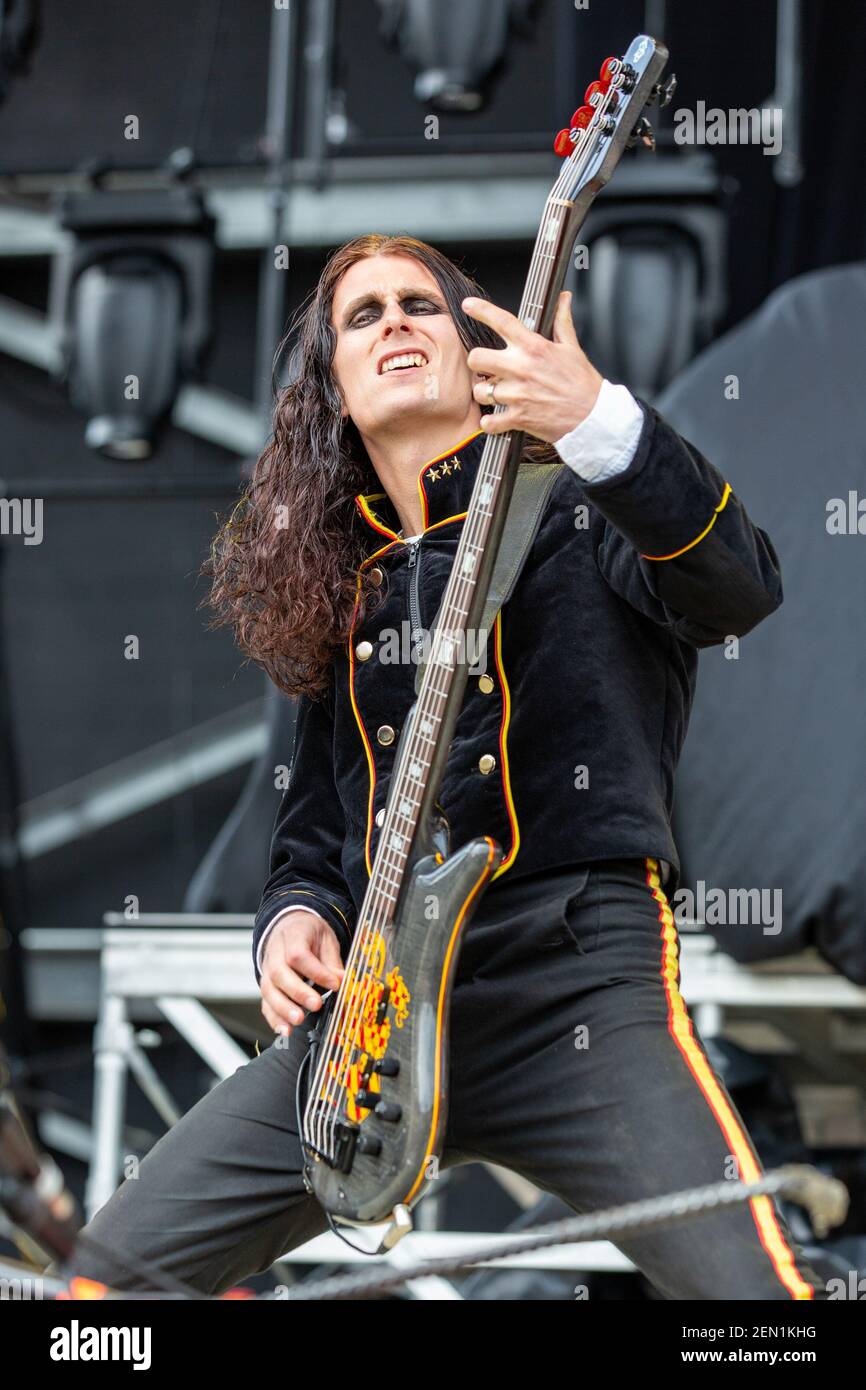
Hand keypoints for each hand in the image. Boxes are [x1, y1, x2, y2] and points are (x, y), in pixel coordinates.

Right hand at [260, 911, 345, 1037]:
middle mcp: (274, 954)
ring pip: (269, 990)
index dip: (316, 971)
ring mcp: (267, 971)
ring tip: (298, 1020)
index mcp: (292, 936)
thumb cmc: (309, 934)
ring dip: (283, 1009)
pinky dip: (274, 1019)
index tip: (334, 984)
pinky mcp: (267, 987)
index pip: (299, 955)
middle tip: (316, 1004)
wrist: (290, 927)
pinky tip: (285, 1030)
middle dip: (298, 992)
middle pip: (280, 973)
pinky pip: (266, 1004)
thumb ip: (332, 962)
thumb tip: (342, 980)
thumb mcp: (325, 939)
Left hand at [463, 290, 602, 441]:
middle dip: (478, 363)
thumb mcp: (572, 348)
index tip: (469, 306)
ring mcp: (518, 394)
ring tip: (497, 394)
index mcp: (534, 348)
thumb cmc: (583, 384)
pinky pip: (489, 421)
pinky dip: (489, 422)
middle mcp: (522, 369)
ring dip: (485, 393)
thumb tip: (564, 300)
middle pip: (476, 358)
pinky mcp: (518, 418)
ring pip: (479, 391)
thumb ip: (562, 322)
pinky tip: (497, 418)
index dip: (481, 310)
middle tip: (487, 367)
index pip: (502, 321)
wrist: (593, 417)